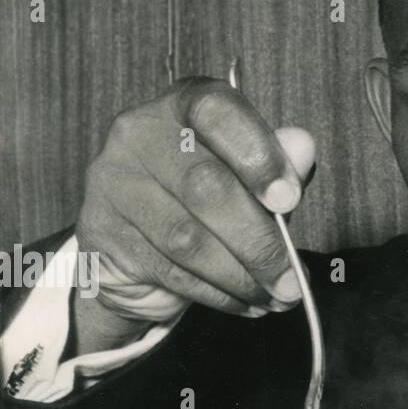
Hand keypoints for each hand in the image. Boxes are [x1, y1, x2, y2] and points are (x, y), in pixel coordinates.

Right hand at [74, 78, 315, 352]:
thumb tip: (303, 146)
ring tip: (276, 298)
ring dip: (241, 277)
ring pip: (187, 239)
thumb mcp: (250, 176)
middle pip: (205, 187)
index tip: (288, 200)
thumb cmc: (208, 201)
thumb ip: (278, 162)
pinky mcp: (103, 233)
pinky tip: (245, 304)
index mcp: (183, 105)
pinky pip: (169, 272)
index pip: (215, 111)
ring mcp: (114, 183)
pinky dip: (217, 294)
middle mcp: (139, 134)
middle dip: (259, 242)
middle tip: (292, 281)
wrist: (139, 245)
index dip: (256, 155)